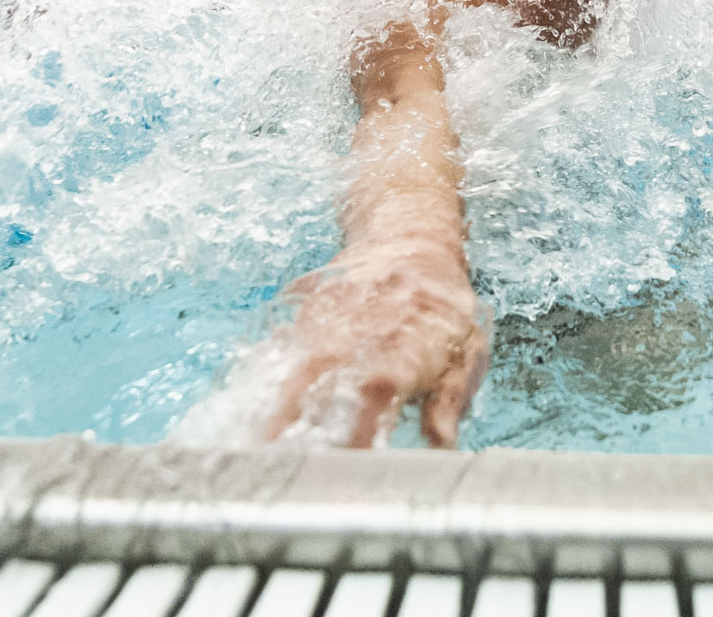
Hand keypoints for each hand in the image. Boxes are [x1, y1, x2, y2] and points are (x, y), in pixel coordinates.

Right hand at [259, 242, 488, 447]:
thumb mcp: (466, 350)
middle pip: (317, 383)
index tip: (337, 472)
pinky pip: (281, 346)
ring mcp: (328, 323)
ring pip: (292, 367)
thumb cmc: (444, 306)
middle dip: (290, 424)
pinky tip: (246, 406)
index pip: (372, 401)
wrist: (411, 239)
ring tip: (247, 444)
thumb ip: (449, 399)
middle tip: (266, 463)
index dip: (353, 436)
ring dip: (269, 407)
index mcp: (400, 353)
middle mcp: (357, 338)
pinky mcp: (307, 313)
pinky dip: (264, 376)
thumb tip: (441, 444)